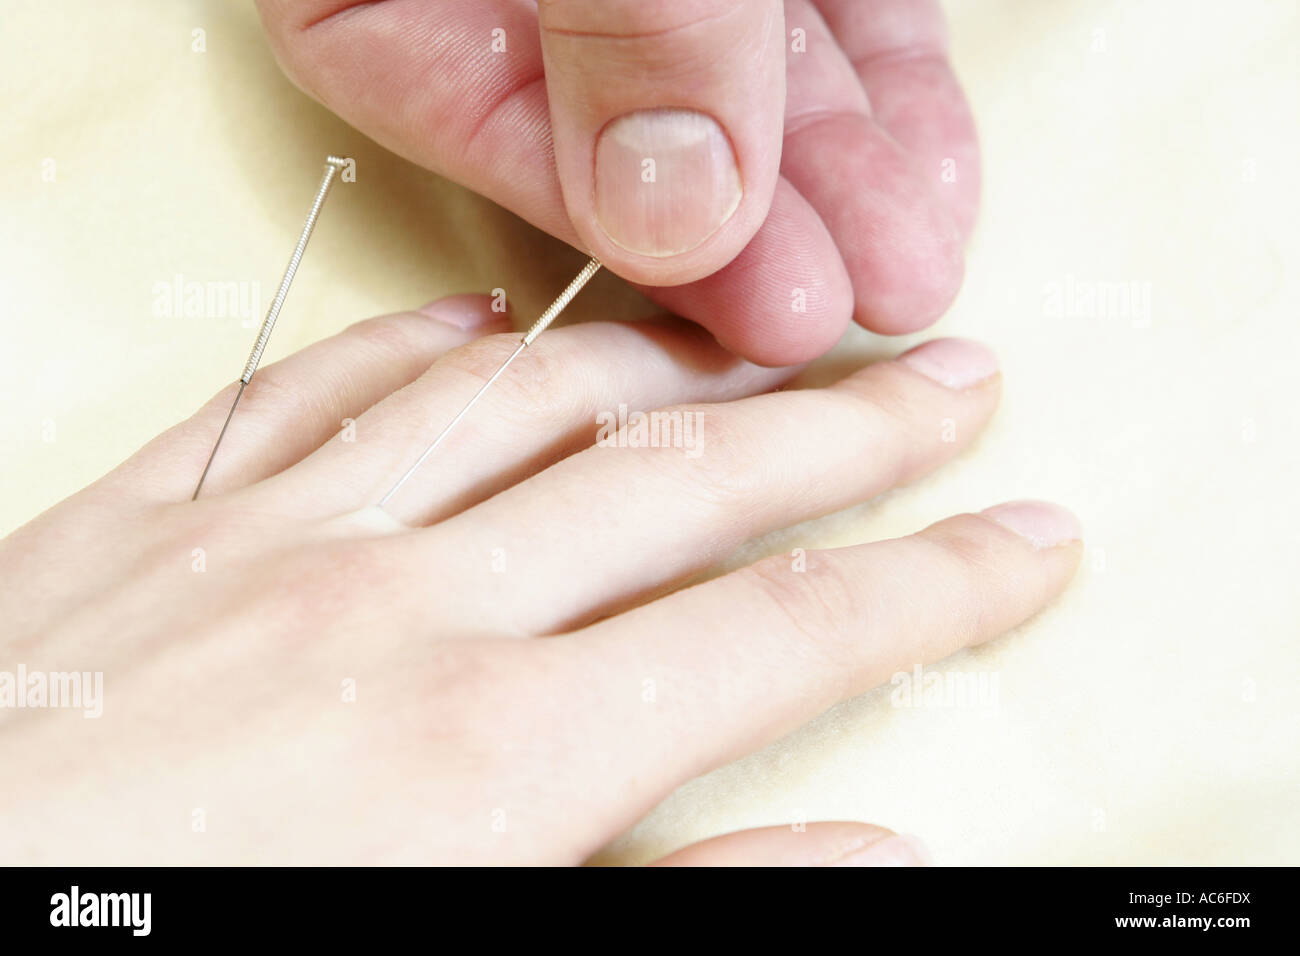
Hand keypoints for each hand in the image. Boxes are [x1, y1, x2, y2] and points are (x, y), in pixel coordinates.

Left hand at [0, 296, 1076, 864]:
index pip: (785, 635)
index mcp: (497, 754)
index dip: (933, 585)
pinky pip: (310, 383)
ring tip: (753, 347)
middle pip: (686, 483)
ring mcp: (279, 537)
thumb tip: (869, 856)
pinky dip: (411, 336)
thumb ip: (685, 907)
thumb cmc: (176, 953)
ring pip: (519, 395)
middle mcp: (408, 608)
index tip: (1026, 539)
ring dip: (659, 362)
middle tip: (949, 385)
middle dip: (845, 437)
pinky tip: (481, 316)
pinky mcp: (159, 513)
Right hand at [254, 0, 979, 364]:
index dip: (598, 211)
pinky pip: (820, 12)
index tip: (720, 292)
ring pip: (736, 80)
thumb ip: (626, 15)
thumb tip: (672, 206)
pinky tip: (926, 177)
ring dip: (835, 182)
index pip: (458, 107)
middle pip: (621, 124)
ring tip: (910, 273)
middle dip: (747, 231)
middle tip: (837, 320)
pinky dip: (882, 86)